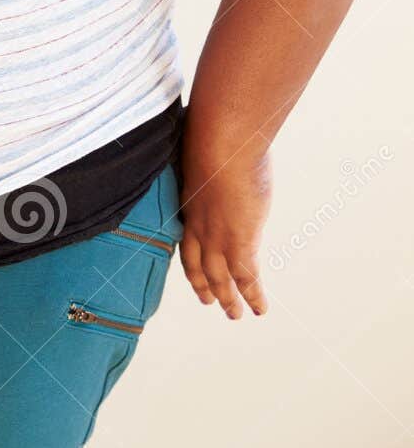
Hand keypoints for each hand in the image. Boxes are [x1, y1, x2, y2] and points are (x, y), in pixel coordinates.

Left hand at [178, 142, 271, 319]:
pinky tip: (260, 309)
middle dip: (203, 286)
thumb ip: (207, 153)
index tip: (195, 269)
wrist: (222, 139)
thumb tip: (211, 135)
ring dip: (229, 300)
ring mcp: (217, 237)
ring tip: (234, 316)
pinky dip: (253, 297)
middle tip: (209, 301)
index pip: (187, 238)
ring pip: (221, 280)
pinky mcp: (240, 243)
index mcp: (187, 203)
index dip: (191, 256)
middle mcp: (198, 226)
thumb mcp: (203, 147)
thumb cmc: (212, 132)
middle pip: (198, 266)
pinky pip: (247, 279)